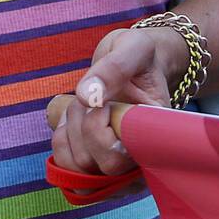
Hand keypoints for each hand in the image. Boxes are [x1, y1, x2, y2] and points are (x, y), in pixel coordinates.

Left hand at [46, 27, 187, 179]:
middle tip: (94, 98)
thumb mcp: (134, 48)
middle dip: (85, 126)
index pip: (125, 158)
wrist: (135, 65)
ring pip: (81, 169)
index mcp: (157, 137)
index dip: (100, 130)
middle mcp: (142, 159)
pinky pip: (67, 168)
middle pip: (104, 166)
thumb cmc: (141, 58)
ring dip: (71, 132)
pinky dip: (61, 139)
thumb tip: (86, 96)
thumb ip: (115, 68)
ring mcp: (119, 166)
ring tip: (84, 107)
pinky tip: (73, 119)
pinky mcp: (97, 165)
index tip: (103, 101)